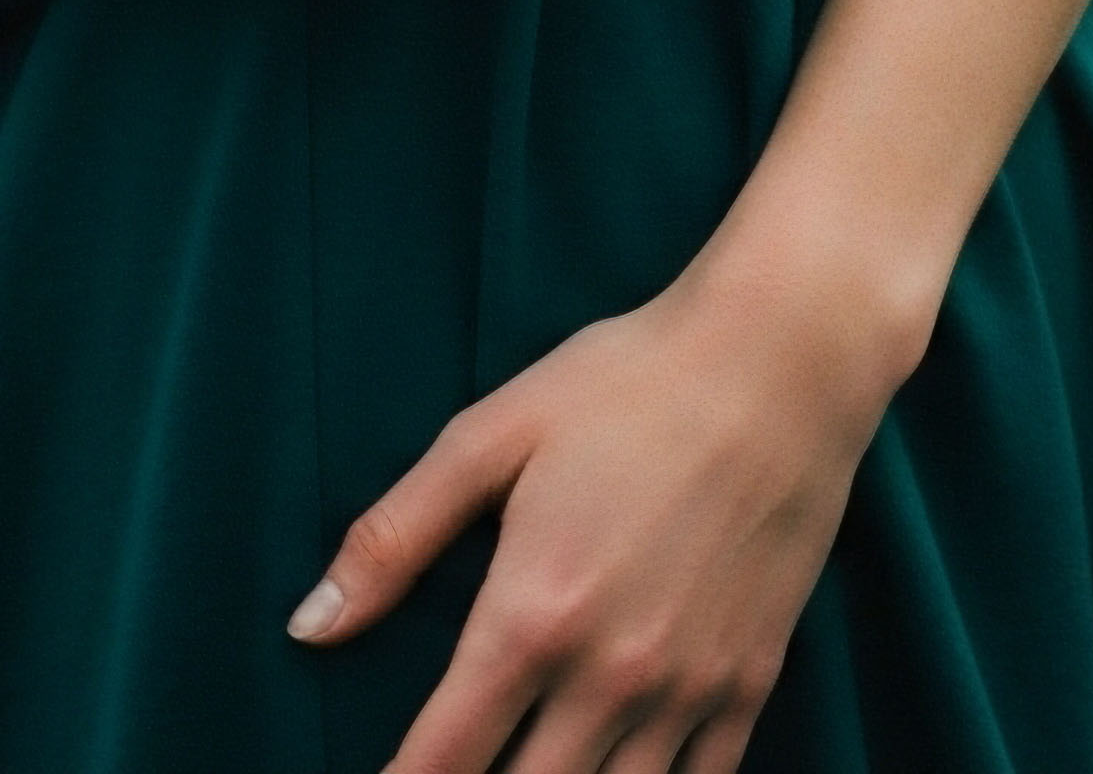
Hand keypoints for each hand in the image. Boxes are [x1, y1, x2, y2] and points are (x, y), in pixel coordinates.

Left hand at [287, 258, 918, 773]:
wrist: (784, 359)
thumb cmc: (628, 383)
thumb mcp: (490, 437)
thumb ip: (393, 540)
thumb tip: (309, 628)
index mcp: (530, 616)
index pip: (442, 760)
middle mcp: (609, 674)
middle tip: (459, 773)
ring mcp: (689, 687)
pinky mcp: (751, 679)